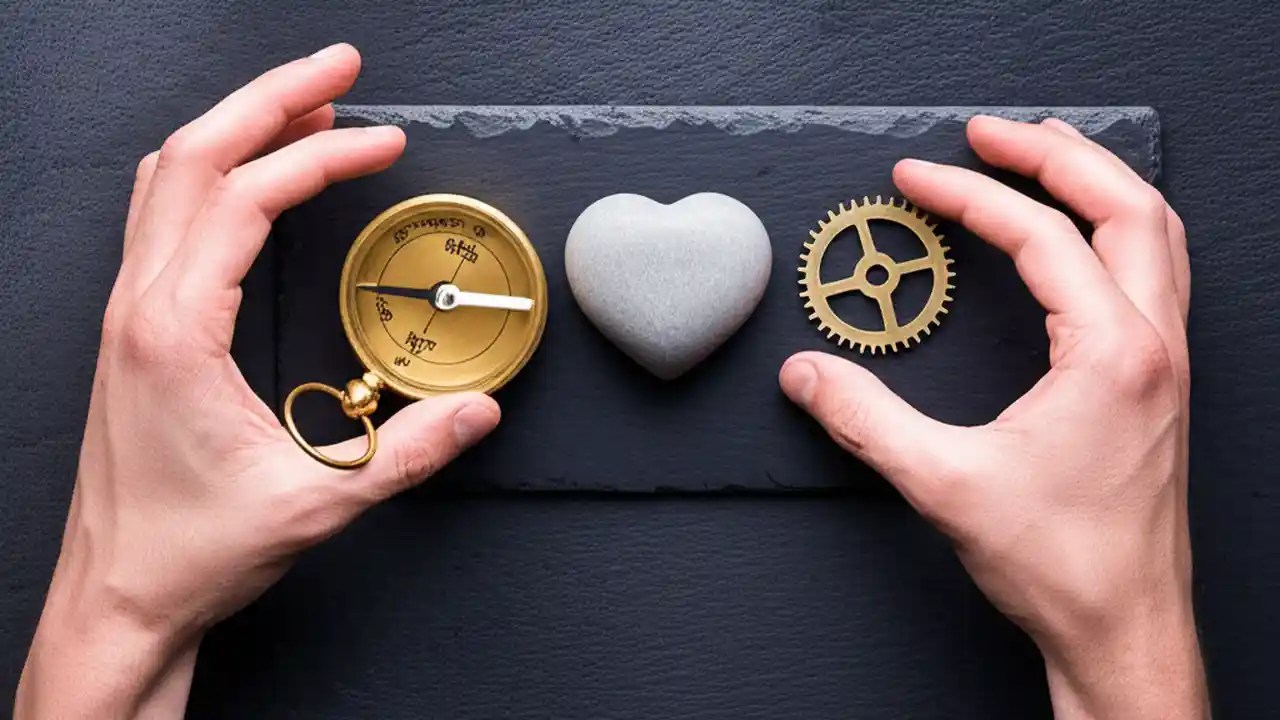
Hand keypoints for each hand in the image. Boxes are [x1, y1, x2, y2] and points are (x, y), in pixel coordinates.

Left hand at [16, 45, 500, 718]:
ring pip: (166, 177)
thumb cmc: (191, 551)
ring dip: (234, 127)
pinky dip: (208, 172)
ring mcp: (126, 315)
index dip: (320, 155)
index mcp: (174, 331)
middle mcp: (139, 307)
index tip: (380, 141)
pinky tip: (244, 177)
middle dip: (270, 97)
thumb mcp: (317, 504)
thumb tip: (476, 411)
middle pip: (193, 156)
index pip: (246, 198)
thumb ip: (408, 453)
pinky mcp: (133, 331)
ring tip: (301, 102)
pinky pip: (160, 216)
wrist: (119, 596)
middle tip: (338, 65)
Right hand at [780, 117, 1205, 717]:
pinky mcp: (1160, 382)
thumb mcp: (944, 485)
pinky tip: (1081, 238)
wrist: (1124, 625)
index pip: (1042, 236)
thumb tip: (808, 377)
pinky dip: (1116, 228)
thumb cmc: (1062, 563)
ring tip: (1039, 155)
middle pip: (1125, 203)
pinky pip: (1156, 270)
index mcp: (1111, 354)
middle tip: (987, 133)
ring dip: (1096, 182)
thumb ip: (865, 421)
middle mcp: (1153, 344)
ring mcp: (1166, 361)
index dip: (969, 196)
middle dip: (1053, 153)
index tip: (917, 178)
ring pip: (1155, 231)